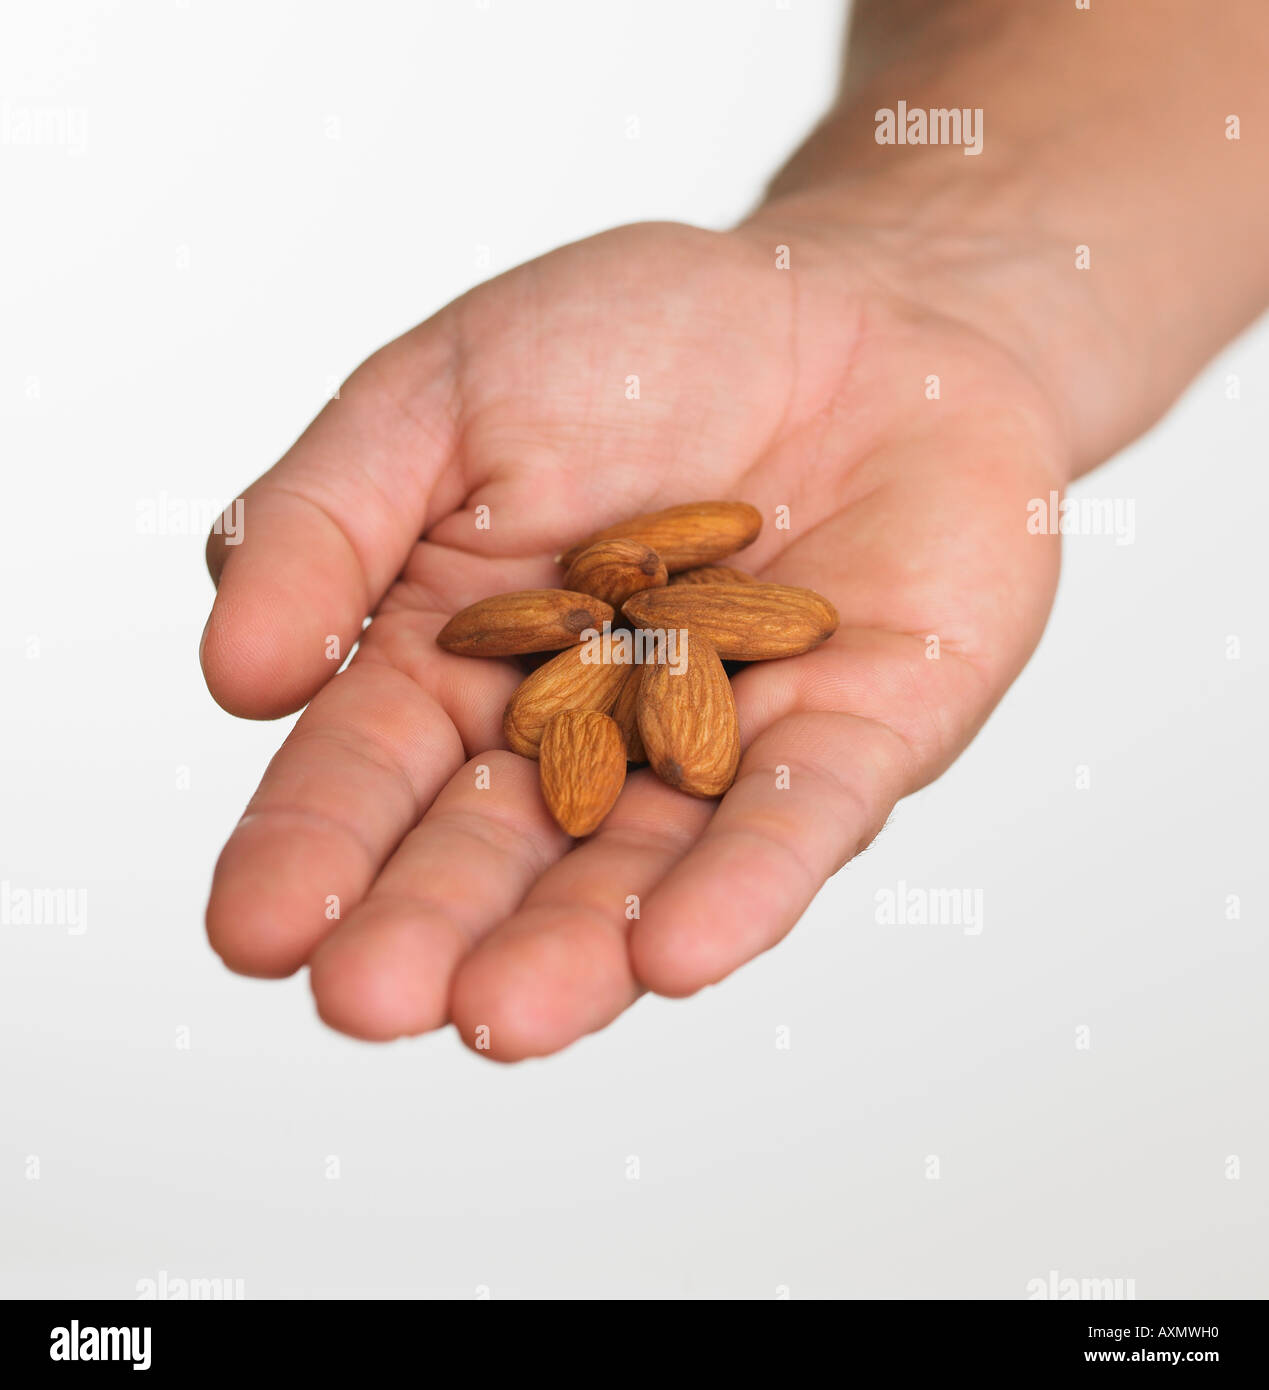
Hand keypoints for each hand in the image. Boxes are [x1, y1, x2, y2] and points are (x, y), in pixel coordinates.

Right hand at [202, 218, 1064, 1058]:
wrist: (850, 309)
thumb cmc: (637, 343)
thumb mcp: (441, 398)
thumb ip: (326, 524)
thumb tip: (233, 676)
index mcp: (464, 658)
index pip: (371, 767)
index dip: (313, 848)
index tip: (253, 931)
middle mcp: (585, 733)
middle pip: (499, 847)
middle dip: (433, 923)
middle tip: (370, 999)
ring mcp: (720, 746)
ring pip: (641, 867)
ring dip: (575, 946)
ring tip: (501, 1015)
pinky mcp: (853, 737)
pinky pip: (796, 816)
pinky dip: (743, 880)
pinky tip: (678, 952)